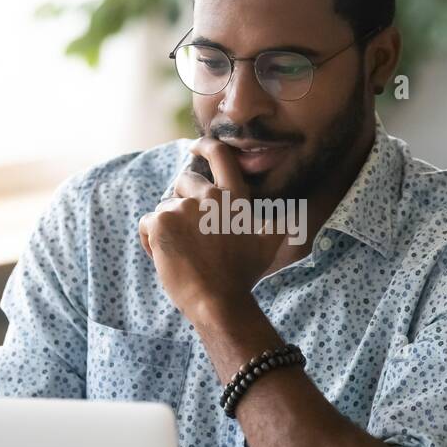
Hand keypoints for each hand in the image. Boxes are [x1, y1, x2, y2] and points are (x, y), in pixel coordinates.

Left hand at [138, 137, 283, 322]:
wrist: (218, 300)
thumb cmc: (243, 276)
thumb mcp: (269, 245)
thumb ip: (283, 225)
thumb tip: (298, 218)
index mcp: (234, 198)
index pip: (220, 156)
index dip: (205, 145)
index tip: (195, 146)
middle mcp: (209, 197)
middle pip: (183, 180)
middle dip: (181, 199)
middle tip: (189, 231)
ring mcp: (183, 208)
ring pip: (165, 206)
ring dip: (168, 226)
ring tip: (182, 253)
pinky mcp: (161, 223)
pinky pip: (147, 223)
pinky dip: (150, 240)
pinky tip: (166, 258)